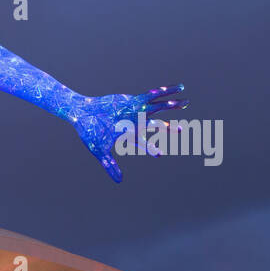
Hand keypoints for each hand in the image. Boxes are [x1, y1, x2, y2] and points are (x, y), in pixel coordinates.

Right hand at [69, 84, 186, 181]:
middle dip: (167, 127)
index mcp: (127, 134)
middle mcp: (134, 122)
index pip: (142, 143)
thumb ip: (110, 165)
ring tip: (186, 103)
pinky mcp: (134, 100)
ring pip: (158, 108)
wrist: (83, 112)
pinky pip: (153, 95)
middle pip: (155, 124)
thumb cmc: (89, 132)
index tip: (160, 154)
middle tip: (180, 130)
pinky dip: (165, 92)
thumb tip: (120, 181)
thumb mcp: (99, 151)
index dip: (151, 148)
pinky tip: (177, 88)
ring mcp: (135, 110)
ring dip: (171, 105)